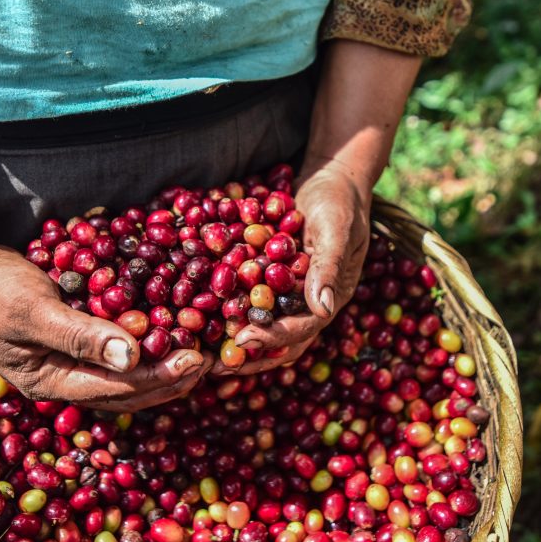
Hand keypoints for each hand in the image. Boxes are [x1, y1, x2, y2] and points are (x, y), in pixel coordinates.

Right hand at [0, 235, 212, 410]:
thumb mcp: (34, 308)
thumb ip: (81, 334)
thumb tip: (132, 355)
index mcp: (47, 381)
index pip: (114, 388)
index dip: (158, 377)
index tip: (196, 360)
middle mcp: (59, 381)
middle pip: (123, 392)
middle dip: (167, 381)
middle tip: (208, 363)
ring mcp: (63, 366)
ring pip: (120, 380)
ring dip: (159, 372)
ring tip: (196, 360)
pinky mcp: (69, 346)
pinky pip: (112, 358)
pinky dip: (142, 352)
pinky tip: (167, 341)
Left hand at [211, 161, 370, 374]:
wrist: (332, 177)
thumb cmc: (340, 201)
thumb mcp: (337, 229)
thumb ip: (329, 267)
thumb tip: (323, 308)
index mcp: (329, 297)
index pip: (301, 327)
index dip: (273, 337)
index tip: (242, 339)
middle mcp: (308, 300)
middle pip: (279, 338)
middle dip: (249, 353)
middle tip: (214, 363)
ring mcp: (289, 290)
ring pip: (261, 323)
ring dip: (234, 339)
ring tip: (204, 352)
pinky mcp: (272, 276)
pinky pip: (249, 298)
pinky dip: (228, 309)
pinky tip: (200, 314)